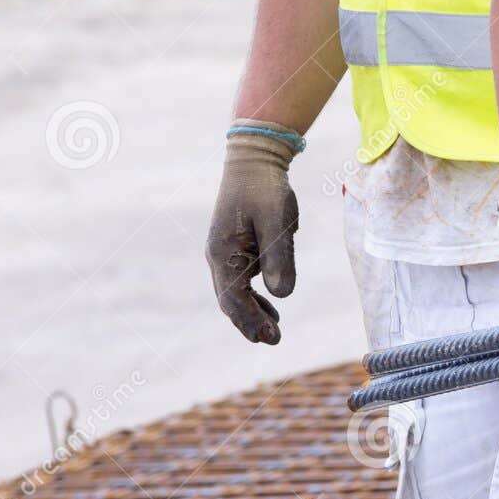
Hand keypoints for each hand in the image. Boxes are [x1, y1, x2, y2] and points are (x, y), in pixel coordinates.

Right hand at [205, 124, 300, 343]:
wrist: (255, 158)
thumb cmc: (266, 189)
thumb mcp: (278, 223)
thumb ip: (279, 259)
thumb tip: (281, 296)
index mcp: (223, 252)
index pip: (233, 298)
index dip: (251, 321)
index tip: (270, 338)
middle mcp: (217, 254)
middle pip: (230, 300)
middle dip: (249, 322)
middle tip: (272, 340)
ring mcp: (223, 250)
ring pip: (234, 291)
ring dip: (252, 311)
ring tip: (273, 328)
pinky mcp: (234, 245)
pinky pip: (240, 278)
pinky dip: (253, 294)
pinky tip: (271, 302)